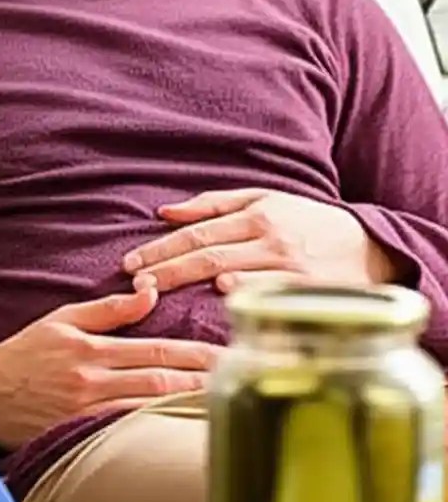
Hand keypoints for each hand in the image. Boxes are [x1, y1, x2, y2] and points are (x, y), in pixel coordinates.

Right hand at [0, 288, 220, 449]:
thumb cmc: (24, 353)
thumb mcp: (62, 318)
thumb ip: (109, 308)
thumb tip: (149, 290)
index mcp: (90, 349)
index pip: (156, 350)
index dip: (195, 353)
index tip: (227, 352)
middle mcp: (91, 380)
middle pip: (159, 380)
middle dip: (202, 379)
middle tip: (238, 377)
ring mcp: (86, 410)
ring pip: (148, 408)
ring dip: (186, 405)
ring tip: (220, 401)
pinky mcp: (79, 431)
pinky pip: (125, 429)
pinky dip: (154, 426)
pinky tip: (178, 424)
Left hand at [122, 189, 402, 293]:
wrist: (371, 247)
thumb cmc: (306, 222)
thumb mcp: (263, 199)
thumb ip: (212, 204)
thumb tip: (164, 212)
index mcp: (256, 215)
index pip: (196, 234)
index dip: (160, 249)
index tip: (130, 264)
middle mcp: (270, 239)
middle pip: (205, 256)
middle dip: (164, 271)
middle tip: (133, 284)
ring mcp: (288, 268)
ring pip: (229, 276)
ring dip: (189, 287)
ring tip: (153, 298)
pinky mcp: (305, 293)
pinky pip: (263, 298)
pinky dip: (237, 298)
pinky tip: (212, 301)